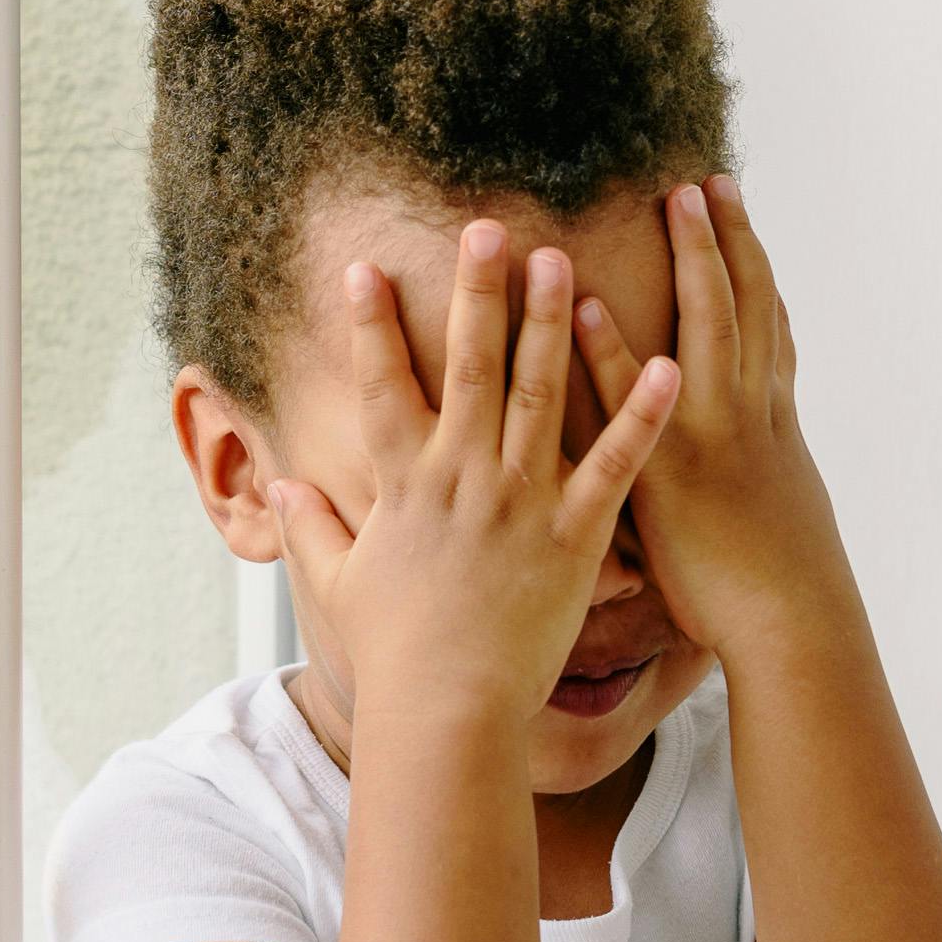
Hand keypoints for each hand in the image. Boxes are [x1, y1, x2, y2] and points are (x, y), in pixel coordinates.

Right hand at [273, 222, 680, 733]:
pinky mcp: (574, 537)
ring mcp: (520, 503)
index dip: (370, 326)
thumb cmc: (395, 655)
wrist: (448, 714)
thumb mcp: (339, 584)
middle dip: (476, 292)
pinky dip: (641, 415)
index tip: (365, 266)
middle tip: (487, 227)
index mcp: (406, 486)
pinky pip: (614, 465)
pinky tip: (666, 363)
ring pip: (539, 394)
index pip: (381, 387)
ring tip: (561, 259)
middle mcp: (462, 479)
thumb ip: (310, 527)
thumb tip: (276, 486)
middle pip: (467, 367)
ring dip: (551, 323)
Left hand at [574, 178, 845, 661]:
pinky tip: (582, 304)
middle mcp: (749, 412)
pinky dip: (609, 348)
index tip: (735, 207)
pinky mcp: (670, 472)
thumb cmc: (783, 582)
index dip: (753, 260)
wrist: (792, 622)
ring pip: (707, 327)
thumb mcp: (783, 507)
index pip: (767, 322)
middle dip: (725, 239)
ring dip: (691, 260)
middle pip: (743, 304)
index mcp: (773, 418)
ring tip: (668, 201)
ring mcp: (713, 435)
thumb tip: (755, 450)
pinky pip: (634, 400)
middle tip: (702, 180)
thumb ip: (760, 465)